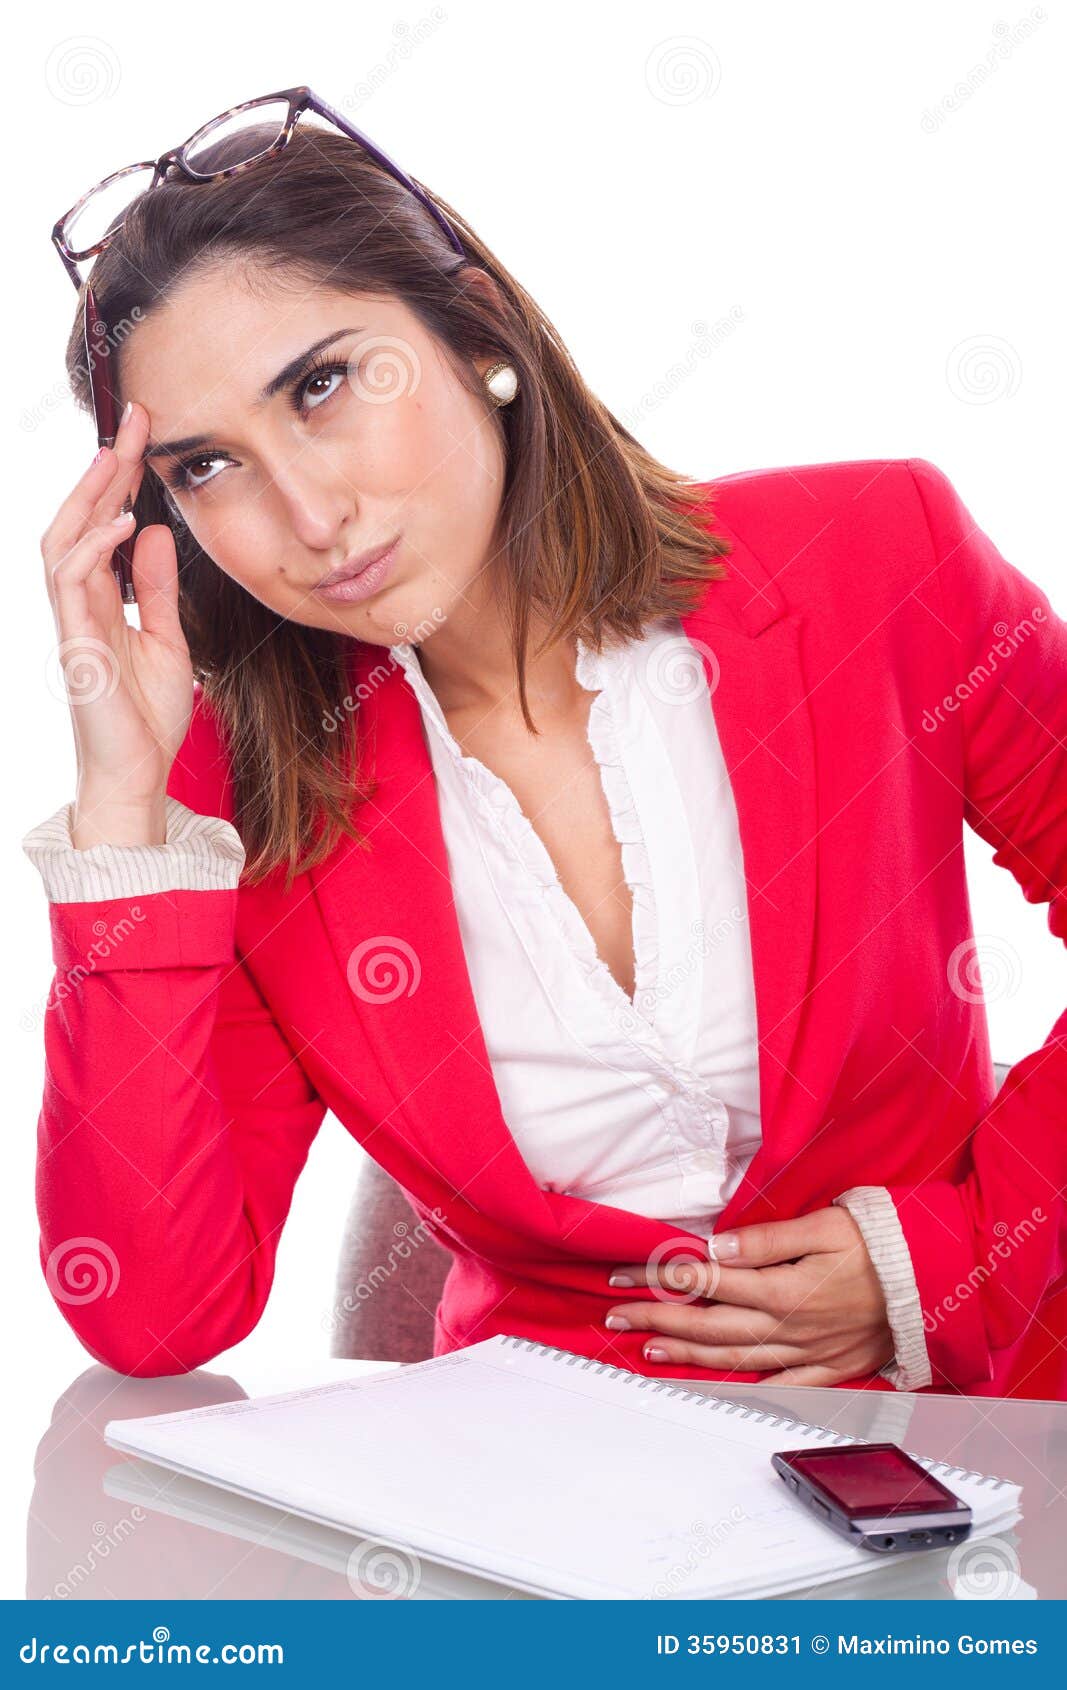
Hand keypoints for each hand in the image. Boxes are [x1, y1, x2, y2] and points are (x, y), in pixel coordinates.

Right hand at [40, 400, 193, 836]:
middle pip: (75, 521)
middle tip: (131, 423)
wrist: (137, 773)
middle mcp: (76, 605)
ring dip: (89, 497)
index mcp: (96, 600)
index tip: (140, 434)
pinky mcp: (75, 645)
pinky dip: (96, 548)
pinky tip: (123, 525)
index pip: (98, 525)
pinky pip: (71, 582)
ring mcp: (71, 623)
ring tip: (119, 460)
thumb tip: (158, 534)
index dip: (115, 479)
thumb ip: (156, 587)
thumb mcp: (166, 637)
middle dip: (100, 469)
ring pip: (61, 542)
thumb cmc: (146, 715)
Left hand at [605, 1206, 894, 1384]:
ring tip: (648, 1349)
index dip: (657, 1279)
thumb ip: (766, 1239)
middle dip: (656, 1320)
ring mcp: (809, 1352)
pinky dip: (745, 1386)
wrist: (941, 1281)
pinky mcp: (831, 1367)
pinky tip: (718, 1385)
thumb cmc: (884, 1243)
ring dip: (686, 1355)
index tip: (620, 1276)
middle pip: (708, 1326)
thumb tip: (714, 1246)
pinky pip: (781, 1384)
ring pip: (735, 1358)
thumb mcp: (824, 1225)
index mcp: (784, 1289)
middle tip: (615, 1315)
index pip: (703, 1282)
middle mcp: (790, 1327)